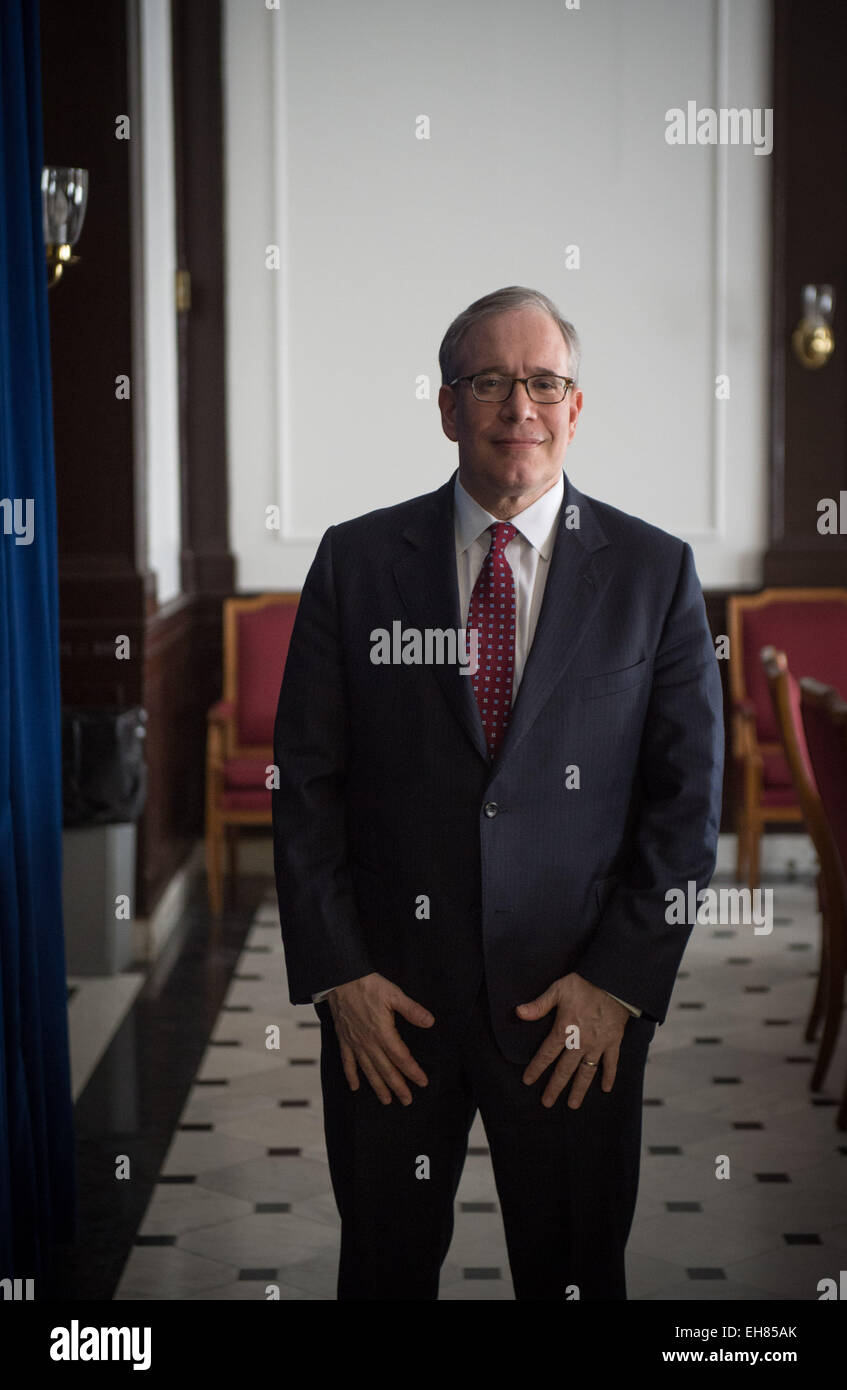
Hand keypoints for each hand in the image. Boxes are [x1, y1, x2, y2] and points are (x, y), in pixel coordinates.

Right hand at [328, 972, 433, 1105]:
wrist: (340, 979)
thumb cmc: (367, 985)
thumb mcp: (394, 994)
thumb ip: (412, 1010)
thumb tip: (430, 1022)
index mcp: (383, 1033)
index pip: (401, 1058)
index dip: (413, 1071)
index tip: (422, 1082)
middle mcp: (369, 1042)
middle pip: (386, 1070)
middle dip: (398, 1086)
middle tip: (407, 1101)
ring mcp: (355, 1043)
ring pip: (368, 1070)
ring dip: (378, 1086)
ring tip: (386, 1100)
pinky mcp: (344, 1039)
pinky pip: (347, 1062)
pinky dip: (351, 1075)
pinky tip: (355, 1087)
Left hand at [516, 972, 629, 1109]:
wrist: (614, 982)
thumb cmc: (584, 983)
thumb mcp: (558, 990)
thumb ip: (539, 1005)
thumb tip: (518, 1012)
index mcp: (564, 1030)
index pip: (546, 1054)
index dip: (536, 1068)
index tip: (528, 1080)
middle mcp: (580, 1042)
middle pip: (565, 1069)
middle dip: (555, 1087)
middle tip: (546, 1102)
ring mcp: (598, 1044)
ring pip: (586, 1072)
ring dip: (579, 1089)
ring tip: (573, 1104)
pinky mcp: (613, 1042)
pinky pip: (611, 1063)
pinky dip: (609, 1076)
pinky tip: (606, 1089)